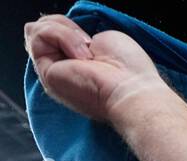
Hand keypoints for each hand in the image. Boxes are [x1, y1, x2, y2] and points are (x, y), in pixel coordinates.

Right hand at [24, 14, 167, 124]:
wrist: (131, 90)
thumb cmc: (130, 69)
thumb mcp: (104, 39)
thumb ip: (78, 38)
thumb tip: (65, 38)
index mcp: (78, 65)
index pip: (54, 34)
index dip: (68, 29)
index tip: (92, 41)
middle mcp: (62, 71)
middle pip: (41, 30)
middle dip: (65, 27)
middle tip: (90, 45)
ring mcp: (53, 73)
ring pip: (36, 30)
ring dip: (65, 32)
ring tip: (86, 51)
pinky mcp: (46, 73)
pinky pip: (38, 37)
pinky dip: (62, 37)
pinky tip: (81, 56)